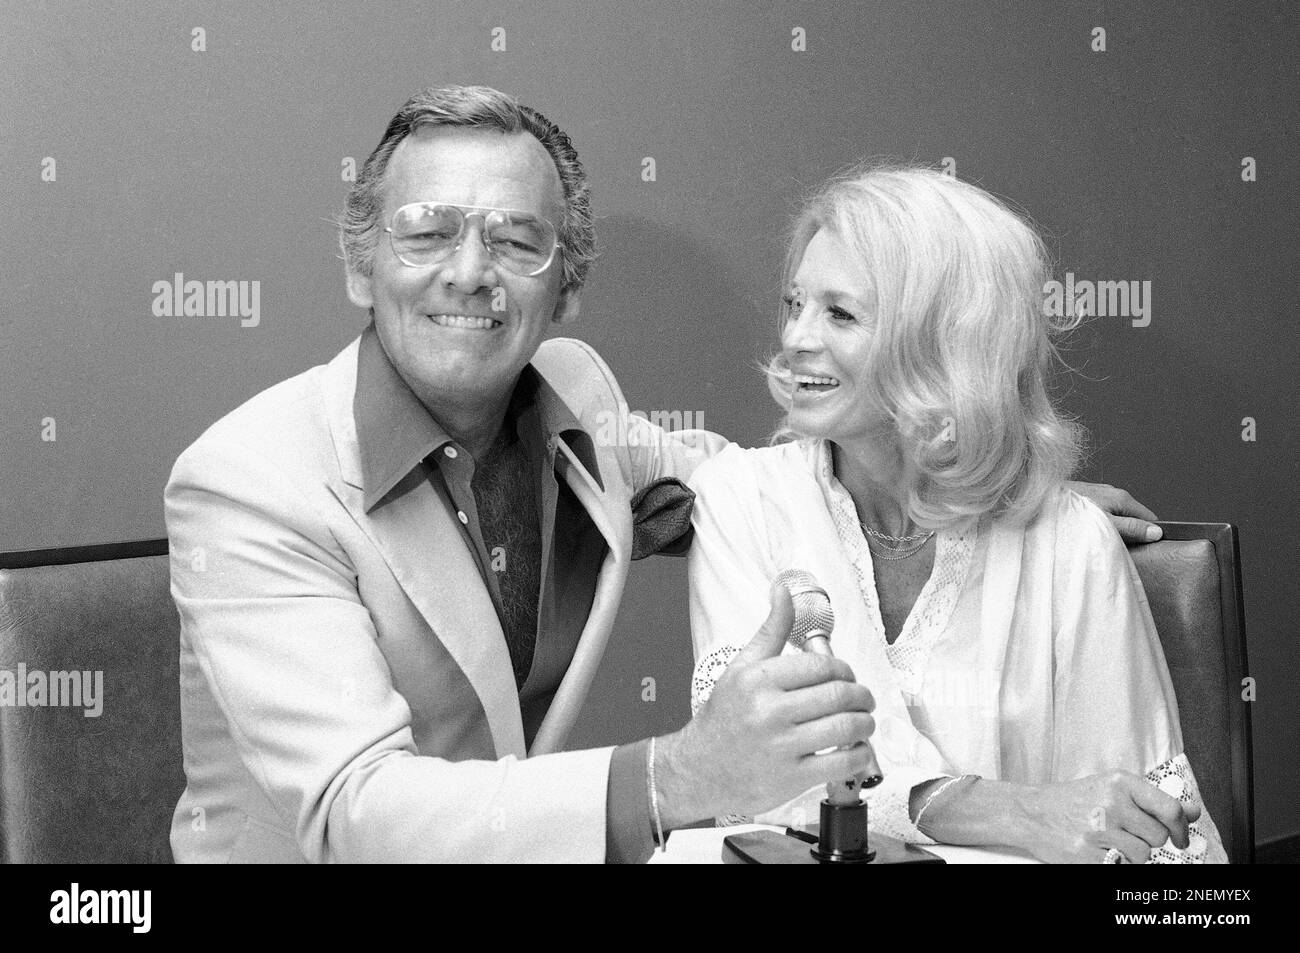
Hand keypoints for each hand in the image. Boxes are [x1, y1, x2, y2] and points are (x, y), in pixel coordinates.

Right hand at [655, 582, 877, 827]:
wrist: (699, 769)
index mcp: (759, 679)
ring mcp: (782, 747)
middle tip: (863, 699)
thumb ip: (771, 629)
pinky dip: (859, 755)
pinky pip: (842, 763)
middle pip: (839, 695)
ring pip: (846, 727)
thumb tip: (783, 589)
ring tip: (863, 721)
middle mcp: (769, 711)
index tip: (846, 676)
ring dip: (865, 723)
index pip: (822, 665)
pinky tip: (855, 748)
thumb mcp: (742, 667)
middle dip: (862, 695)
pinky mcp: (792, 778)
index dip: (844, 669)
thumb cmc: (724, 717)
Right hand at [1019, 770, 1199, 863]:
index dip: (1182, 828)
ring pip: (1143, 855)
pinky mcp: (1089, 853)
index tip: (1181, 838)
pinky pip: (1123, 866)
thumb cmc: (1073, 800)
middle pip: (1158, 836)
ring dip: (1133, 854)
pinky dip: (1115, 862)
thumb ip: (1153, 800)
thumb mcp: (1113, 789)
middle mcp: (1111, 803)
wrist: (1031, 812)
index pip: (1170, 808)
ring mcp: (1099, 830)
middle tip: (1128, 833)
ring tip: (1112, 842)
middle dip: (1149, 840)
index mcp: (1120, 782)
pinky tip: (1099, 849)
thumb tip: (1193, 812)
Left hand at [1065, 480, 1161, 543]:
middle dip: (1127, 533)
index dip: (1146, 535)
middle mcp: (1111, 492)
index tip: (1141, 549)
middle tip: (1113, 547)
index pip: (1148, 517)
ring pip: (1114, 515)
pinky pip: (1098, 514)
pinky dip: (1095, 524)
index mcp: (1122, 497)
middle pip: (1131, 517)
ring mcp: (1096, 493)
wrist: (1035, 502)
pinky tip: (1082, 532)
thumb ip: (1131, 528)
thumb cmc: (1069, 514)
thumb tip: (1156, 532)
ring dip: (1109, 530)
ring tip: (1095, 541)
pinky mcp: (1082, 498)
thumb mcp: (1105, 525)